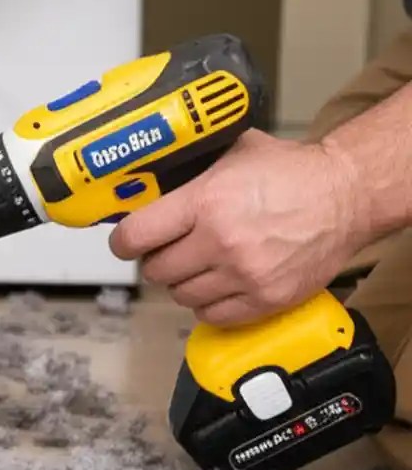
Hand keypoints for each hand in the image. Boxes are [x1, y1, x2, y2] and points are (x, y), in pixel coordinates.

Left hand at [107, 129, 368, 325]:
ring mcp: (245, 274)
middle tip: (168, 250)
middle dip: (157, 260)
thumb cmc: (292, 173)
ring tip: (198, 265)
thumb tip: (150, 180)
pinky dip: (209, 304)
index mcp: (206, 202)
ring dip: (183, 282)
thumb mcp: (233, 154)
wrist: (347, 195)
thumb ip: (191, 171)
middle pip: (157, 270)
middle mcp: (221, 241)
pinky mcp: (267, 298)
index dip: (123, 242)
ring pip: (182, 295)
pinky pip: (213, 316)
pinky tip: (217, 284)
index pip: (136, 236)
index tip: (124, 243)